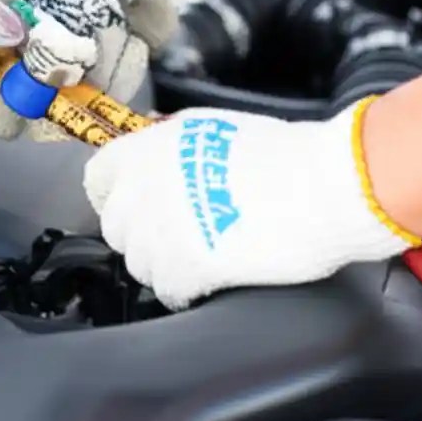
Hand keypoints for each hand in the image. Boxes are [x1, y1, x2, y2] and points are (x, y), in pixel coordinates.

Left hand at [83, 99, 419, 308]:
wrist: (324, 185)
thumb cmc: (284, 155)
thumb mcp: (212, 128)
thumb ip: (169, 146)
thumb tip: (152, 160)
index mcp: (148, 149)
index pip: (97, 179)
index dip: (114, 197)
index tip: (133, 209)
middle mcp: (144, 188)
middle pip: (116, 228)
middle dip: (142, 236)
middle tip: (177, 236)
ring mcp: (161, 231)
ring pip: (141, 265)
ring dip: (166, 266)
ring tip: (203, 256)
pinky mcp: (185, 267)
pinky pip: (169, 291)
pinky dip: (187, 292)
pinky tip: (211, 281)